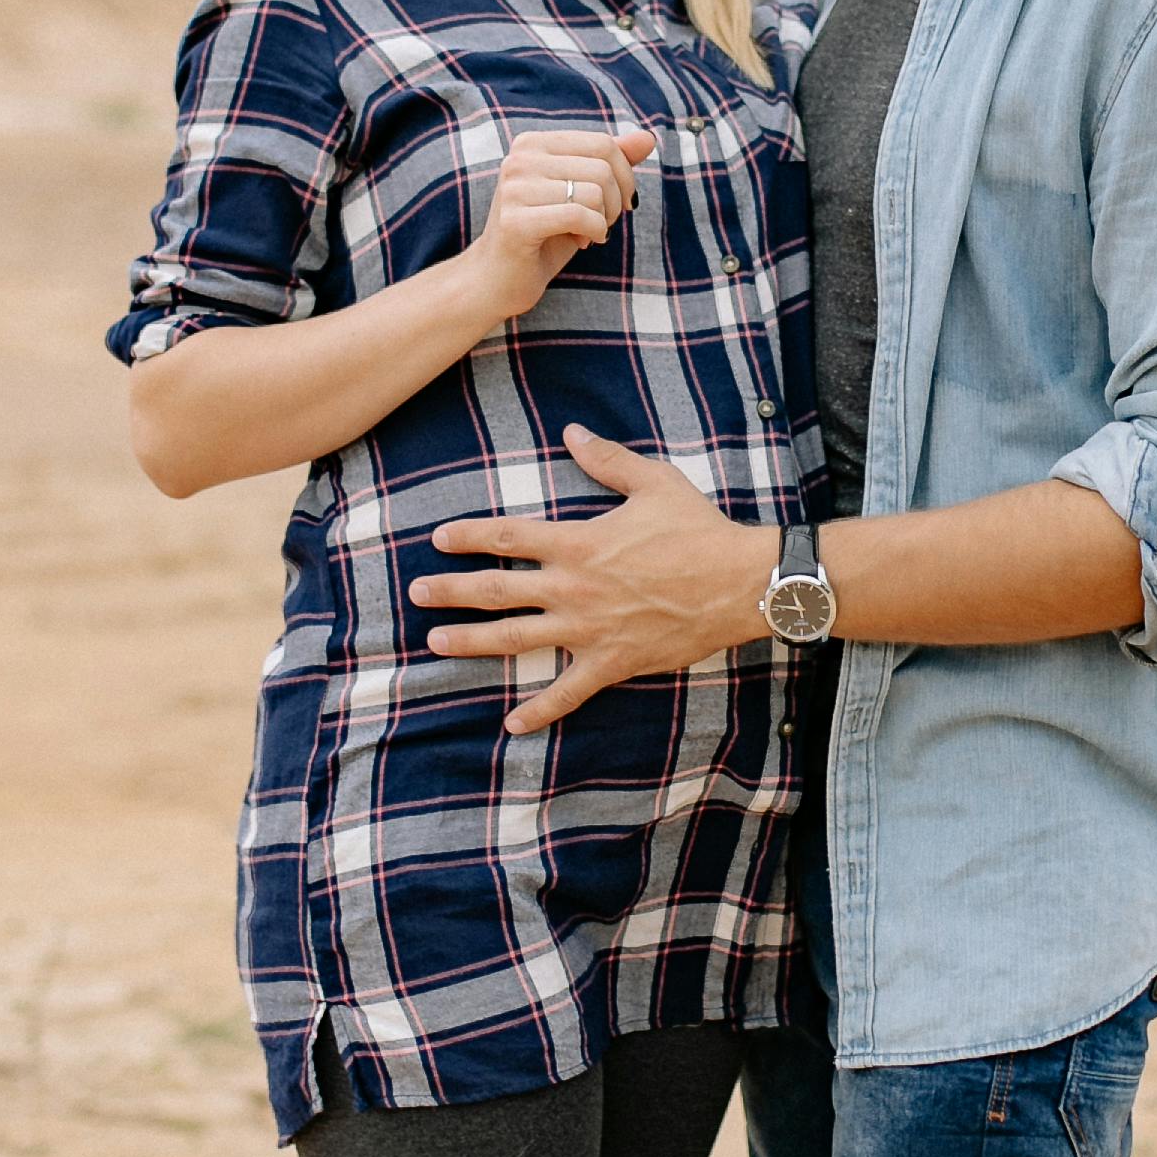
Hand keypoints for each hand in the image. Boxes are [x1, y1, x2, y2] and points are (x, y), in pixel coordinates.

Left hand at [410, 424, 776, 733]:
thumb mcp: (653, 483)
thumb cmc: (699, 529)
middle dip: (451, 591)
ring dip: (471, 642)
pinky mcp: (612, 662)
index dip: (469, 537)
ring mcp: (589, 629)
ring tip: (435, 642)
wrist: (740, 583)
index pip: (508, 538)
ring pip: (516, 639)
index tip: (438, 539)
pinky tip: (512, 722)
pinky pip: (567, 692)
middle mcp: (574, 588)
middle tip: (416, 592)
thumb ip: (607, 460)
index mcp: (579, 542)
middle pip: (497, 590)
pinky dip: (539, 709)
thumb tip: (572, 433)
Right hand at [461, 124, 655, 321]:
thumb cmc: (545, 234)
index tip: (614, 204)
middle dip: (615, 201)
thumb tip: (648, 137)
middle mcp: (519, 158)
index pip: (603, 144)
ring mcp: (514, 188)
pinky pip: (579, 216)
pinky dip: (593, 232)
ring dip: (603, 220)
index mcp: (533, 143)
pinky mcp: (515, 220)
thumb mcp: (582, 193)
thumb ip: (611, 162)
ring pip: (594, 192)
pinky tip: (582, 242)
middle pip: (602, 167)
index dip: (624, 177)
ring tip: (587, 234)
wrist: (499, 279)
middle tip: (601, 223)